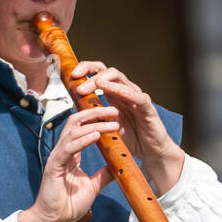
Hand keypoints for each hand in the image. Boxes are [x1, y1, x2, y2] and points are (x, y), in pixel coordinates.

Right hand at [18, 105, 116, 221]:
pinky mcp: (54, 166)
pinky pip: (69, 148)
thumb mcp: (93, 186)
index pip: (83, 128)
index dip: (98, 119)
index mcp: (71, 154)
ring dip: (94, 125)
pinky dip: (83, 140)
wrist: (53, 220)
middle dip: (95, 113)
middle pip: (77, 122)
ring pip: (74, 132)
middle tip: (115, 110)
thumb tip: (117, 166)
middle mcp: (63, 151)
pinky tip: (96, 136)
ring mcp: (57, 157)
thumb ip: (103, 174)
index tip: (115, 116)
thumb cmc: (68, 204)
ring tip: (112, 123)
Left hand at [70, 59, 183, 194]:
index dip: (85, 70)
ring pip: (120, 79)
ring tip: (91, 84)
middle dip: (90, 71)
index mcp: (115, 94)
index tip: (71, 75)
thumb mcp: (106, 125)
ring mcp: (137, 97)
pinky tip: (114, 90)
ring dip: (103, 81)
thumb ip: (95, 115)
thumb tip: (75, 107)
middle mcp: (126, 91)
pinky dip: (123, 91)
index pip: (99, 73)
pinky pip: (136, 96)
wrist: (150, 151)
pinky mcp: (147, 107)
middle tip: (77, 78)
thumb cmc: (130, 138)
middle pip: (108, 71)